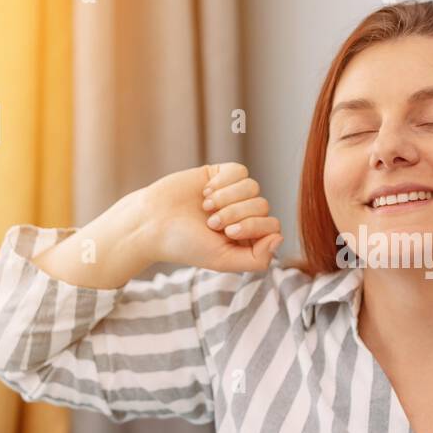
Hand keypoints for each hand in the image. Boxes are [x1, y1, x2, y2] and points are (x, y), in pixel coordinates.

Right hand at [142, 162, 282, 272]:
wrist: (153, 222)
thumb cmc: (185, 244)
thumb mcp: (223, 261)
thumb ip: (257, 259)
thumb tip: (280, 238)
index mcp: (248, 238)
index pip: (272, 226)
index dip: (253, 227)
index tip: (227, 233)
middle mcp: (243, 215)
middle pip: (262, 205)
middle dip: (236, 213)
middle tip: (211, 222)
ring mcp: (234, 195)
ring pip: (253, 187)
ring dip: (227, 198)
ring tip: (206, 208)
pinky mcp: (221, 175)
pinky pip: (240, 171)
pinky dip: (223, 182)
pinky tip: (206, 192)